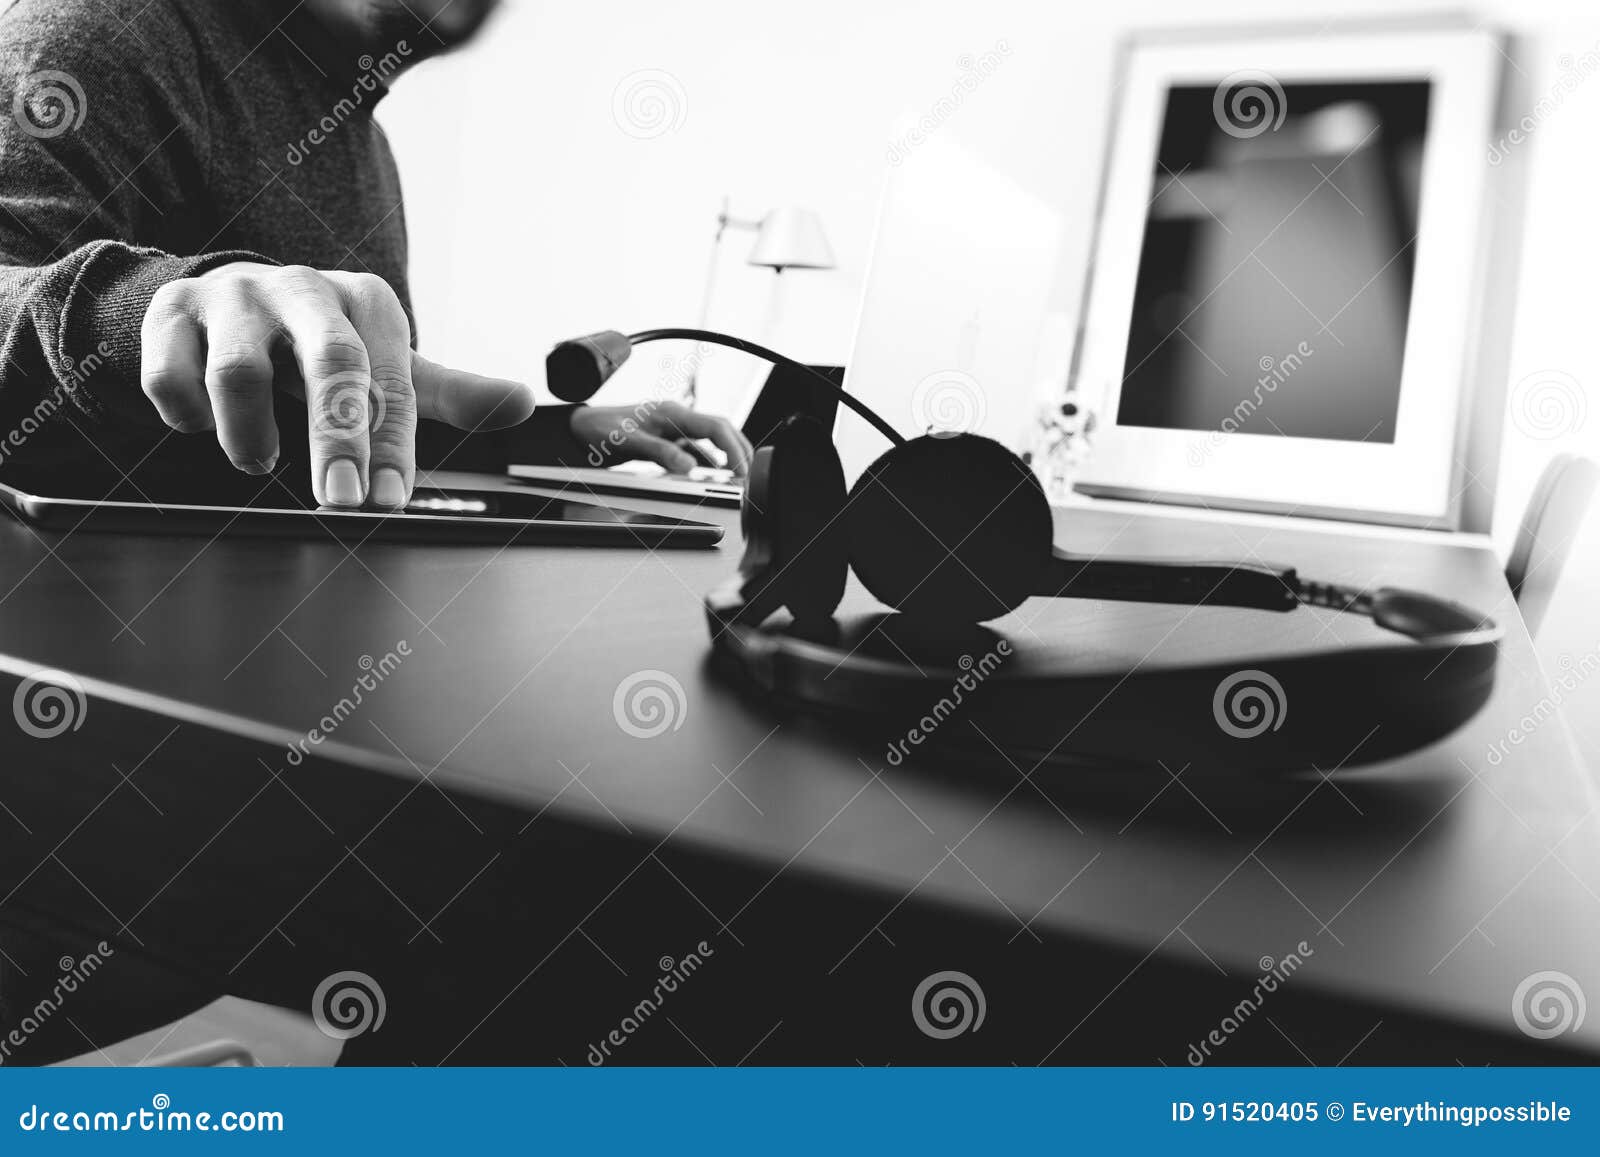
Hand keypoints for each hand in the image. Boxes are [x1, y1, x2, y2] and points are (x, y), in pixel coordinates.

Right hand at [139, 263, 534, 506]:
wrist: (229, 302)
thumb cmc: (322, 348)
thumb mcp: (390, 366)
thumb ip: (451, 394)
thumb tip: (522, 401)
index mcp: (367, 303)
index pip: (391, 381)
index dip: (392, 447)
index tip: (387, 502)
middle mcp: (304, 289)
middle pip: (330, 363)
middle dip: (338, 438)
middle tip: (341, 501)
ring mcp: (235, 297)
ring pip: (240, 372)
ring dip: (252, 434)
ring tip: (261, 460)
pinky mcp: (172, 312)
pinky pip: (172, 376)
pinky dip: (189, 416)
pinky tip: (205, 426)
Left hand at [569, 400, 752, 475]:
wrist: (581, 427)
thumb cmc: (600, 429)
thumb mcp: (628, 441)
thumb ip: (659, 453)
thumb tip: (688, 468)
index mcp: (671, 413)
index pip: (715, 426)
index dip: (733, 448)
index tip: (742, 470)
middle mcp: (676, 418)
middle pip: (721, 430)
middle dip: (739, 450)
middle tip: (749, 475)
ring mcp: (673, 428)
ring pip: (711, 440)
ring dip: (726, 456)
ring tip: (737, 477)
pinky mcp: (668, 439)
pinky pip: (696, 449)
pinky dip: (708, 462)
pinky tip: (712, 475)